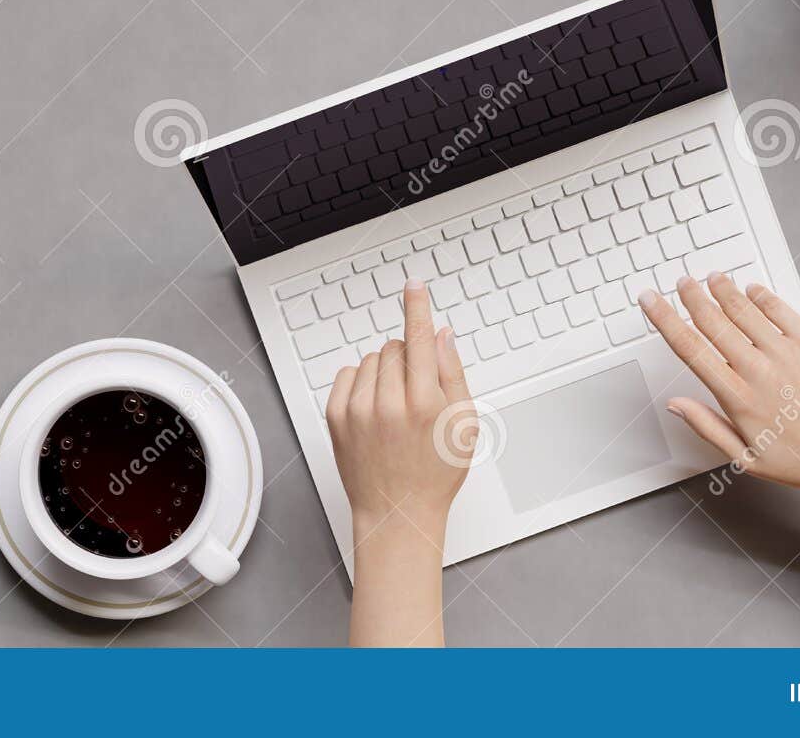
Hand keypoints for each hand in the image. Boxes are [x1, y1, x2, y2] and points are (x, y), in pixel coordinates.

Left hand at [326, 280, 475, 533]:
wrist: (396, 514)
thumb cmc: (435, 474)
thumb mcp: (463, 426)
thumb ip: (455, 375)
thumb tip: (443, 335)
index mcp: (425, 404)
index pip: (420, 338)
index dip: (418, 306)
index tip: (414, 285)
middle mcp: (389, 404)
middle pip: (396, 347)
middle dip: (409, 358)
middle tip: (417, 391)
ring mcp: (358, 410)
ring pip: (372, 358)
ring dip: (385, 371)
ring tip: (395, 406)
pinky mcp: (336, 416)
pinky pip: (348, 373)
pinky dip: (361, 382)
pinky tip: (374, 407)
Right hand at [639, 272, 799, 504]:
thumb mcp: (747, 458)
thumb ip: (707, 427)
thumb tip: (676, 405)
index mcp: (738, 398)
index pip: (690, 347)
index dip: (665, 319)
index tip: (651, 301)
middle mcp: (759, 370)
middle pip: (713, 321)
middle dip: (692, 297)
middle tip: (682, 282)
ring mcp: (788, 353)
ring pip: (744, 310)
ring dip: (724, 290)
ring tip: (712, 278)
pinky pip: (781, 311)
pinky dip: (763, 296)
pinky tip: (753, 289)